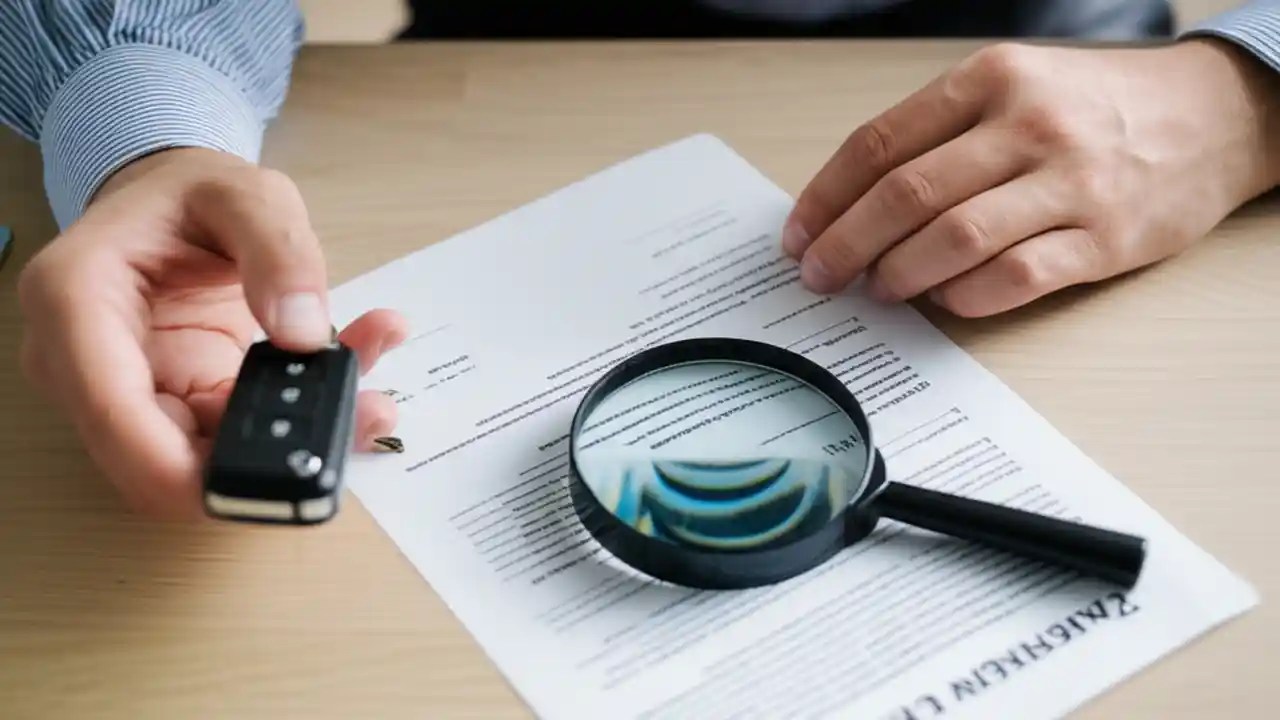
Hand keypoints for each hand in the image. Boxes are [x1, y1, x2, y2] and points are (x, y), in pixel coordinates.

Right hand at [17, 148, 407, 519]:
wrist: (176, 202)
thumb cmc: (190, 191)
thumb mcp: (245, 192)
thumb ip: (279, 251)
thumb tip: (303, 335)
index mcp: (78, 301)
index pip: (115, 416)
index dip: (185, 472)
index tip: (270, 480)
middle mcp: (85, 364)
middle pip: (158, 462)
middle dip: (259, 465)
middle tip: (354, 422)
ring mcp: (130, 393)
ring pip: (207, 462)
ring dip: (290, 444)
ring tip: (372, 398)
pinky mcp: (178, 404)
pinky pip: (237, 437)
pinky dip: (297, 420)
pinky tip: (353, 374)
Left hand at [784, 39, 1279, 315]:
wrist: (1211, 116)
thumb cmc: (1091, 107)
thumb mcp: (1012, 87)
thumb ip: (938, 135)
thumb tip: (853, 205)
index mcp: (990, 80)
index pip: (880, 143)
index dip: (826, 197)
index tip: (798, 235)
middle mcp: (1028, 125)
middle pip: (906, 194)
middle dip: (845, 244)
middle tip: (818, 276)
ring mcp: (1071, 183)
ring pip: (954, 239)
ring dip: (898, 274)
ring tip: (877, 289)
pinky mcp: (1105, 239)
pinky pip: (1014, 278)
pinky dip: (964, 297)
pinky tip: (943, 299)